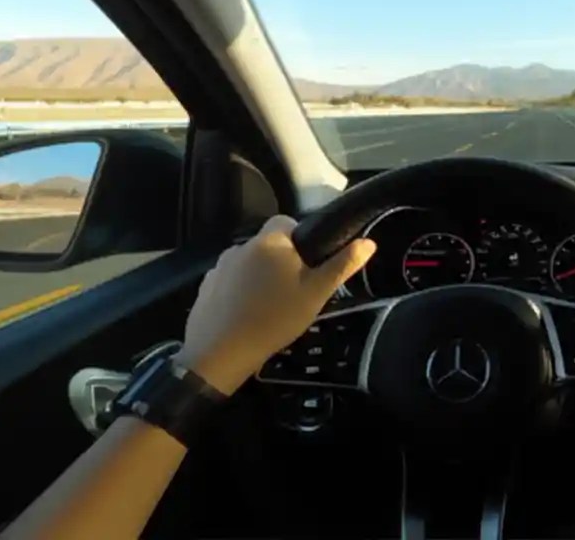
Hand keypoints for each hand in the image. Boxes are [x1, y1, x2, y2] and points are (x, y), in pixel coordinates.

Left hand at [174, 215, 375, 393]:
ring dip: (258, 276)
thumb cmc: (275, 319)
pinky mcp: (205, 287)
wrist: (221, 353)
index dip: (300, 239)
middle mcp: (241, 246)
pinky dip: (238, 291)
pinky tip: (246, 314)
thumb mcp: (316, 294)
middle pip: (267, 245)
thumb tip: (369, 242)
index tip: (308, 266)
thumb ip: (342, 266)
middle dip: (280, 261)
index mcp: (270, 241)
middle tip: (293, 291)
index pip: (286, 222)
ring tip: (268, 306)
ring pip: (248, 263)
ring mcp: (218, 266)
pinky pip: (229, 281)